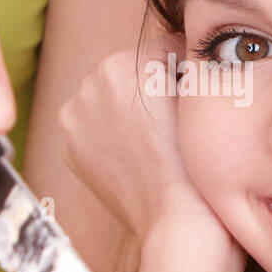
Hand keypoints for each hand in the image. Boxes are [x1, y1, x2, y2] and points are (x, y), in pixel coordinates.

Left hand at [58, 33, 245, 265]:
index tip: (200, 82)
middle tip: (180, 114)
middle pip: (132, 71)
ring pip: (112, 99)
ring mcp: (75, 119)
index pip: (163, 48)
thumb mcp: (199, 95)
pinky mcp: (71, 149)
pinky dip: (115, 134)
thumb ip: (186, 62)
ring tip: (161, 137)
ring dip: (132, 108)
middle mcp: (90, 85)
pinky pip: (97, 127)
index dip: (188, 65)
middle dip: (155, 85)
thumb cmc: (199, 162)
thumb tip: (181, 53)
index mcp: (123, 64)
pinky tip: (141, 153)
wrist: (178, 222)